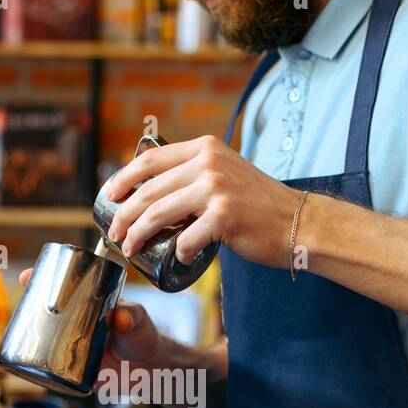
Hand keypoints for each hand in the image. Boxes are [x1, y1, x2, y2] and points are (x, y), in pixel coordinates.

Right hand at [18, 268, 162, 375]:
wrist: (149, 368)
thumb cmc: (142, 336)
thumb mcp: (137, 320)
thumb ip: (132, 318)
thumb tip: (119, 318)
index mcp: (87, 303)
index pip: (61, 287)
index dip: (42, 280)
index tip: (28, 275)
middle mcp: (75, 322)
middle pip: (44, 311)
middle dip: (28, 305)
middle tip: (22, 303)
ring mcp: (71, 345)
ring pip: (42, 339)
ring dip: (27, 335)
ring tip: (18, 331)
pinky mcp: (72, 370)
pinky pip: (49, 368)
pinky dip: (35, 367)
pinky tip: (23, 364)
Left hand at [103, 135, 300, 269]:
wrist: (299, 222)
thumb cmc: (259, 206)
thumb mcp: (225, 175)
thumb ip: (193, 176)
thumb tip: (152, 195)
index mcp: (204, 149)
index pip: (148, 160)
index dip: (122, 179)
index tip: (109, 197)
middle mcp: (207, 163)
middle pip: (147, 190)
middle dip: (124, 215)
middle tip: (115, 234)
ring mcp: (215, 188)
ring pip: (158, 214)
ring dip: (139, 236)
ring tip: (132, 250)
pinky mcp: (224, 216)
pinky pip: (185, 240)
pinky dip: (178, 253)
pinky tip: (181, 259)